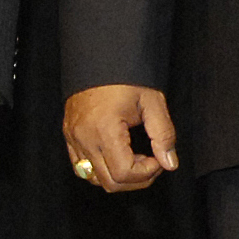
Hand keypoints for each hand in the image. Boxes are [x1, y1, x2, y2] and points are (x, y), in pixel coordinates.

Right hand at [63, 83, 177, 192]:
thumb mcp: (152, 101)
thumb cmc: (126, 75)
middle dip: (136, 179)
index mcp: (104, 130)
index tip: (159, 158)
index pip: (124, 173)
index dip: (147, 173)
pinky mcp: (69, 135)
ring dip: (118, 176)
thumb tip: (170, 163)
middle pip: (109, 183)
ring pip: (93, 178)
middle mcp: (84, 138)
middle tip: (152, 161)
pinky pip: (81, 166)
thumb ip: (163, 134)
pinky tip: (118, 154)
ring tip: (136, 157)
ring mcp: (73, 138)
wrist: (99, 55)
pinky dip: (101, 169)